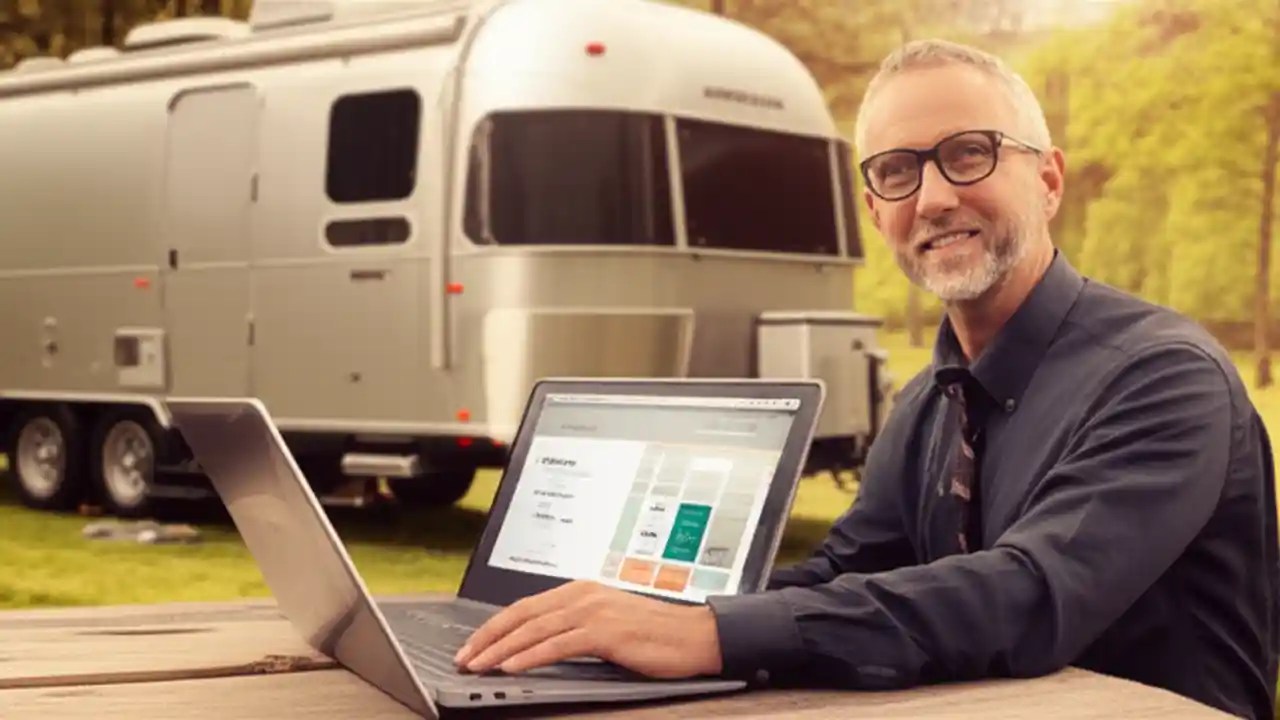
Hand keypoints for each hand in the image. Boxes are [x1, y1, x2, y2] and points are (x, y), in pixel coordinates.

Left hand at [454, 580, 722, 678]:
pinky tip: (511, 666)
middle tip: (462, 656)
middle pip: (522, 614)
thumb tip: (539, 644)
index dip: (494, 626)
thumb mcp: (608, 623)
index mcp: (581, 590)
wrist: (696, 636)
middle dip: (486, 637)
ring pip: (533, 629)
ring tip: (476, 664)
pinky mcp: (605, 632)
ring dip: (500, 649)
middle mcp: (583, 595)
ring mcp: (593, 611)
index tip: (472, 644)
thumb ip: (576, 626)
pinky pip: (557, 645)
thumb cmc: (656, 634)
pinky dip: (529, 656)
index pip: (526, 606)